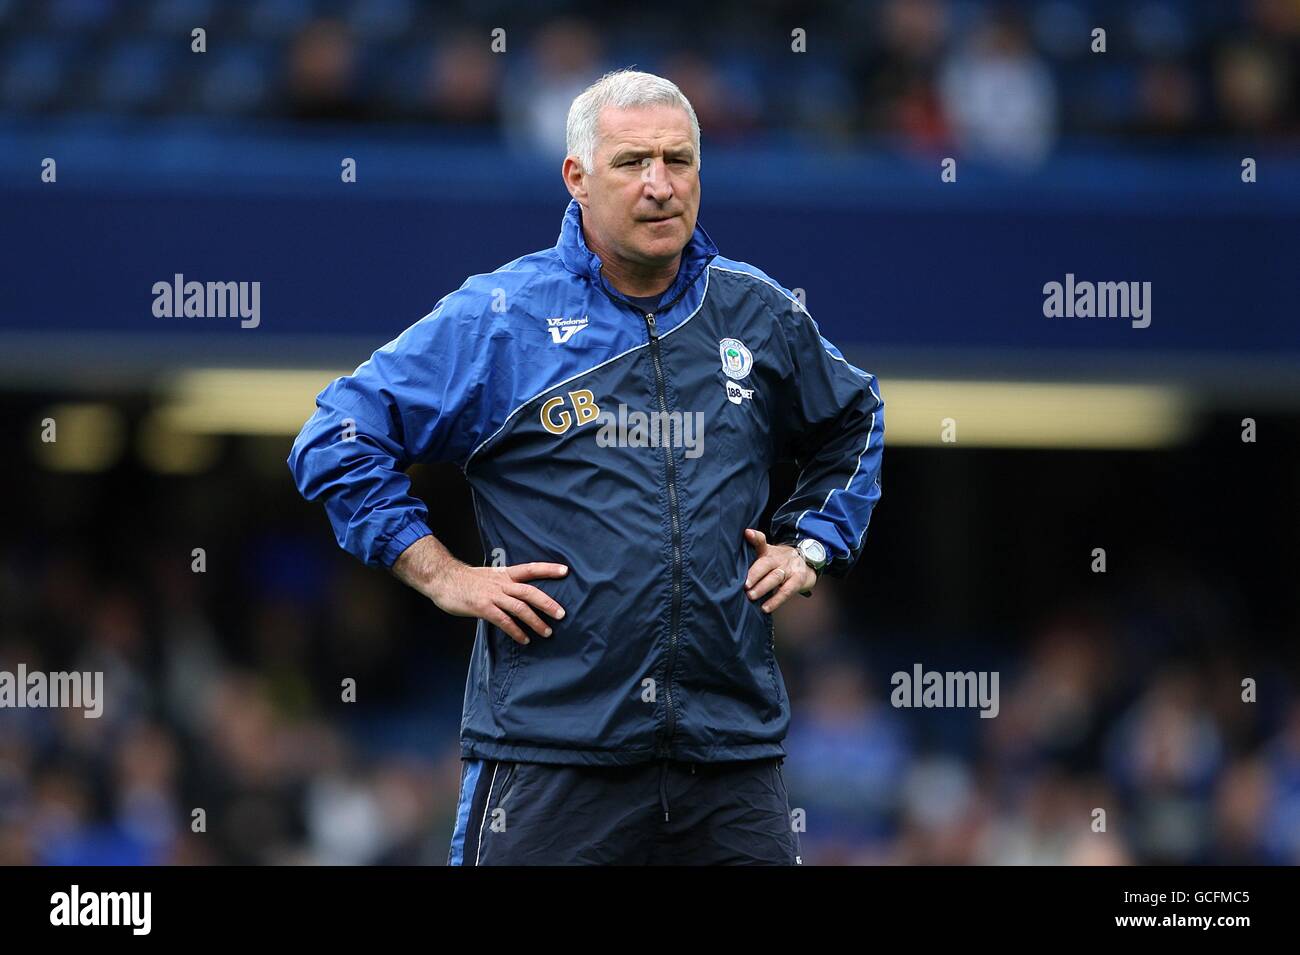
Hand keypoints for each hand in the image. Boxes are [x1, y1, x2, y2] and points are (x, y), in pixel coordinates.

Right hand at [393, 536, 567, 644]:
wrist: (442, 579)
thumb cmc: (465, 580)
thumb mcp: (489, 576)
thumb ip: (504, 583)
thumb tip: (519, 594)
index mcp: (504, 574)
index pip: (531, 569)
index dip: (548, 569)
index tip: (565, 571)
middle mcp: (501, 584)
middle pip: (530, 591)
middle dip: (548, 603)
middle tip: (562, 614)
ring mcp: (492, 596)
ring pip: (520, 607)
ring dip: (535, 621)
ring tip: (547, 632)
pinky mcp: (482, 608)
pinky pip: (503, 621)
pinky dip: (516, 631)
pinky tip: (524, 640)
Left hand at [743, 528, 816, 612]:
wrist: (807, 562)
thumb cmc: (779, 562)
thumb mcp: (768, 555)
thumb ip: (752, 558)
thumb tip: (730, 571)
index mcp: (769, 551)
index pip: (761, 541)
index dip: (755, 537)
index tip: (747, 533)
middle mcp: (778, 558)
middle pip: (765, 564)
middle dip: (754, 574)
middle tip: (744, 584)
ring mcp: (789, 568)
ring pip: (775, 577)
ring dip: (762, 587)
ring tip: (751, 596)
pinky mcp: (798, 580)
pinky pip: (786, 591)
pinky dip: (776, 601)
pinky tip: (765, 608)